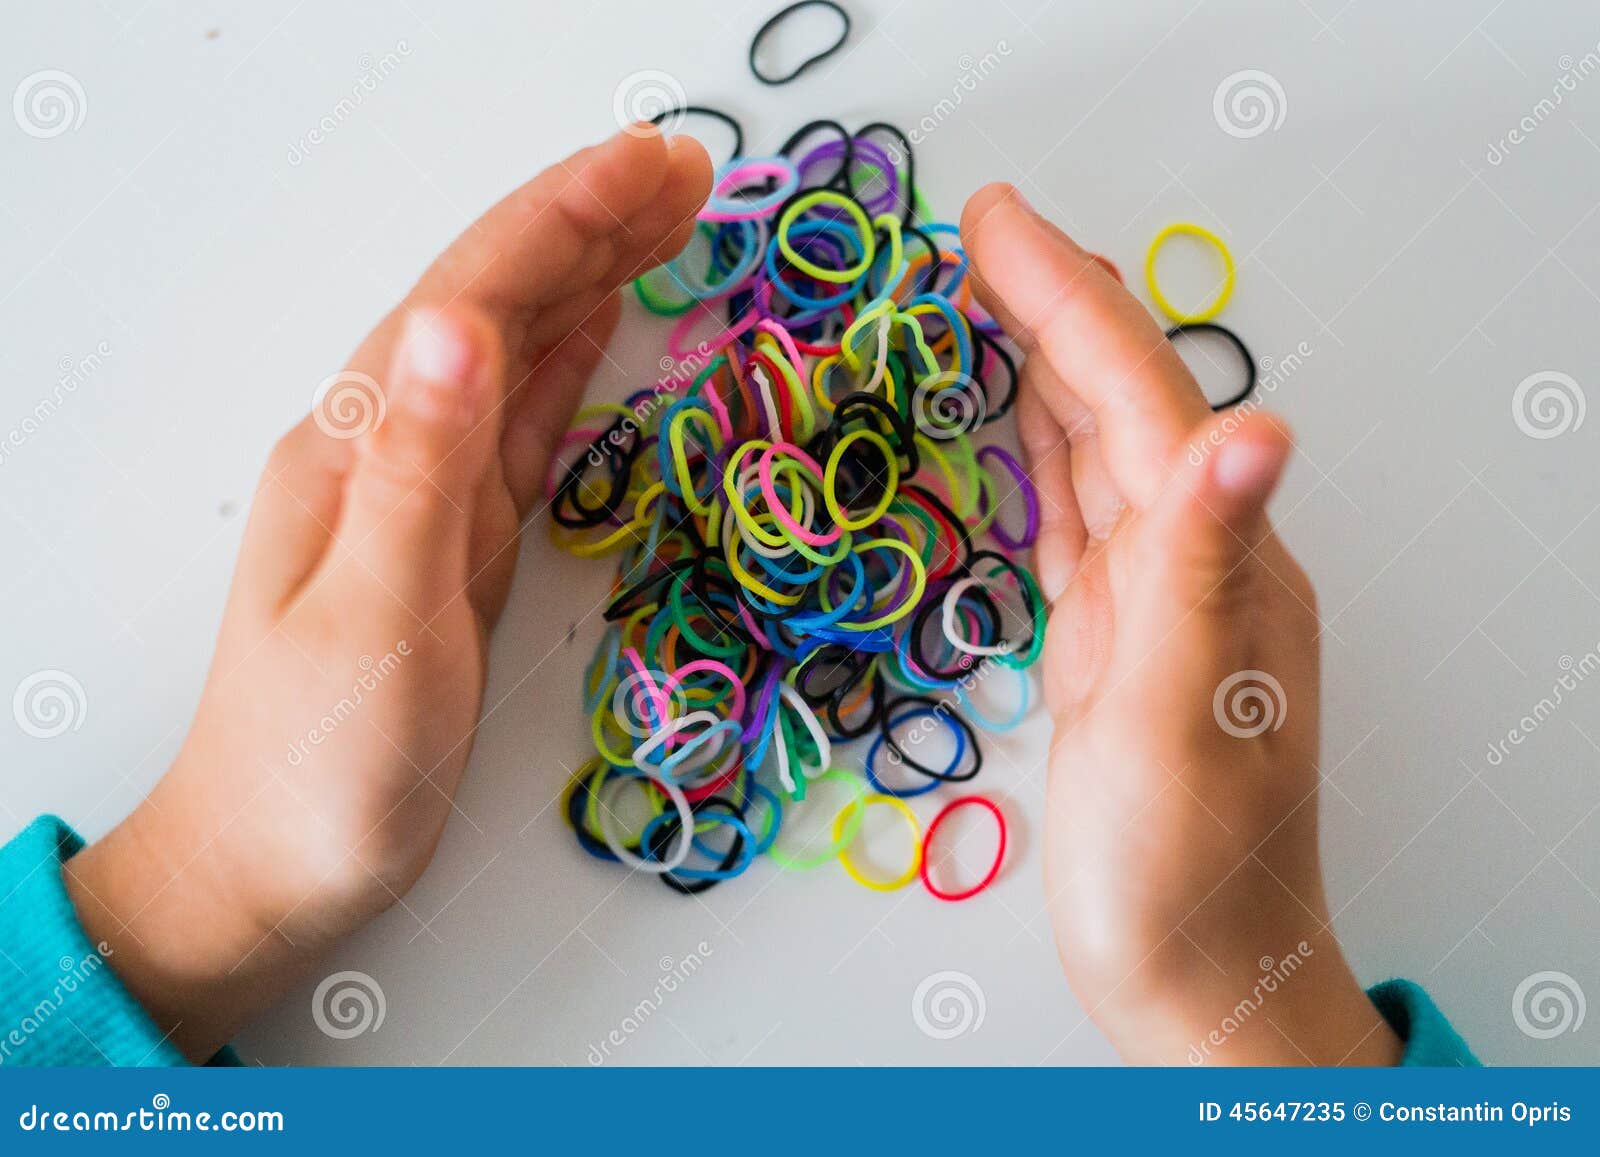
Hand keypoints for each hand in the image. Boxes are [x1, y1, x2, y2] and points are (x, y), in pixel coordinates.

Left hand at [64, 125, 711, 1060]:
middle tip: (688, 171)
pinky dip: (569, 363)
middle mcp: (390, 448)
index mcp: (362, 447)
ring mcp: (424, 492)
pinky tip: (598, 327)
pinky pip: (522, 424)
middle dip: (588, 223)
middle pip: (497, 303)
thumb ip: (419, 470)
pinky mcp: (456, 540)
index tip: (657, 165)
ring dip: (587, 276)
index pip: (473, 298)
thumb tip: (460, 321)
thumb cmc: (320, 761)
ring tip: (663, 220)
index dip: (564, 219)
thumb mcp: (375, 616)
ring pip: (517, 353)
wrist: (274, 865)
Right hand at [960, 186, 1400, 1065]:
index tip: (990, 221)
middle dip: (1052, 306)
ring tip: (991, 299)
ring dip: (1044, 367)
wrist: (1194, 975)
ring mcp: (1148, 602)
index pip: (1136, 393)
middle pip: (1118, 401)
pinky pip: (1072, 523)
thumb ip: (1208, 568)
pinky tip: (1023, 433)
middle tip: (979, 233)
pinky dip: (1041, 460)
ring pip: (1093, 453)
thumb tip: (1254, 425)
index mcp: (1211, 558)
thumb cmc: (1188, 868)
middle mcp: (1188, 561)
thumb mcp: (1192, 718)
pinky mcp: (1108, 645)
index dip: (1063, 298)